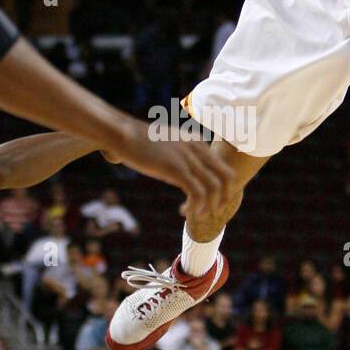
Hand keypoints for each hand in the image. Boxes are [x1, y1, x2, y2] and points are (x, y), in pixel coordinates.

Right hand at [109, 121, 238, 219]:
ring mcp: (188, 158)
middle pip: (227, 177)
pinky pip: (197, 194)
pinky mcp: (176, 169)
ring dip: (208, 207)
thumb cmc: (137, 142)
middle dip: (222, 199)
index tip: (207, 201)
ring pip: (214, 188)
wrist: (122, 133)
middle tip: (209, 211)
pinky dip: (194, 207)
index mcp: (197, 142)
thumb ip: (175, 156)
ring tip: (195, 215)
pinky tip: (182, 212)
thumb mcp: (164, 147)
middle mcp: (197, 148)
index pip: (223, 167)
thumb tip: (172, 171)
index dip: (221, 189)